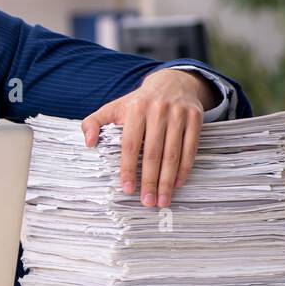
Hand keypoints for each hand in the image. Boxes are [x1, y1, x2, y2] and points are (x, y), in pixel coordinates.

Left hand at [81, 69, 211, 207]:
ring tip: (163, 200)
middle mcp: (158, 111)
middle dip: (150, 181)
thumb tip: (88, 143)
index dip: (128, 168)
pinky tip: (177, 184)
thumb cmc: (137, 103)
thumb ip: (94, 123)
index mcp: (135, 109)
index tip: (127, 189)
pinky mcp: (195, 119)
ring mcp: (179, 115)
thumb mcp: (113, 107)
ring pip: (173, 154)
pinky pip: (191, 148)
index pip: (130, 144)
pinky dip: (185, 168)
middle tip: (147, 202)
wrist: (172, 82)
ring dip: (167, 180)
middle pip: (153, 153)